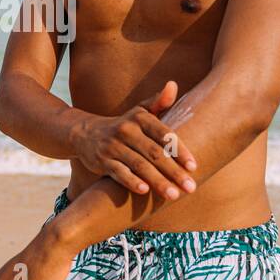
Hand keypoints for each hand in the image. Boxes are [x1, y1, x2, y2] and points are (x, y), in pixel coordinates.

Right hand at [69, 80, 196, 199]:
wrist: (85, 133)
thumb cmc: (124, 126)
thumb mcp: (139, 112)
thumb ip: (159, 102)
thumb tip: (173, 84)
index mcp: (140, 118)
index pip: (164, 134)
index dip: (180, 150)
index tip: (194, 167)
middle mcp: (126, 129)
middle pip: (154, 153)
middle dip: (174, 172)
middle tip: (191, 187)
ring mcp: (113, 146)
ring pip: (139, 165)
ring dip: (157, 181)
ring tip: (174, 195)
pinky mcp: (102, 160)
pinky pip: (118, 172)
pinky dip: (131, 181)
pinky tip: (144, 191)